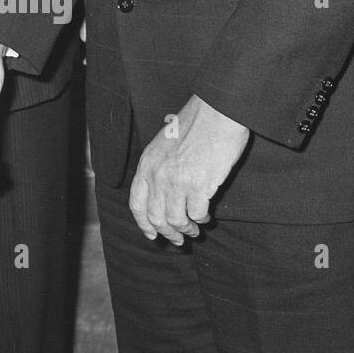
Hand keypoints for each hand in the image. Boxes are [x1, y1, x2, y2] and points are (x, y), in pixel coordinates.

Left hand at [128, 95, 249, 244]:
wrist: (216, 112)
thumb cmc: (194, 125)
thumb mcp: (164, 144)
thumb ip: (159, 167)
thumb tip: (163, 194)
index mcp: (147, 164)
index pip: (137, 203)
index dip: (143, 224)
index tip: (152, 235)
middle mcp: (157, 175)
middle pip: (155, 217)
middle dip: (167, 233)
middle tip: (179, 239)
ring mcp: (177, 181)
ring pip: (175, 220)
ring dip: (186, 229)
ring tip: (194, 229)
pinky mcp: (199, 186)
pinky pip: (197, 215)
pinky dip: (201, 219)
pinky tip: (206, 215)